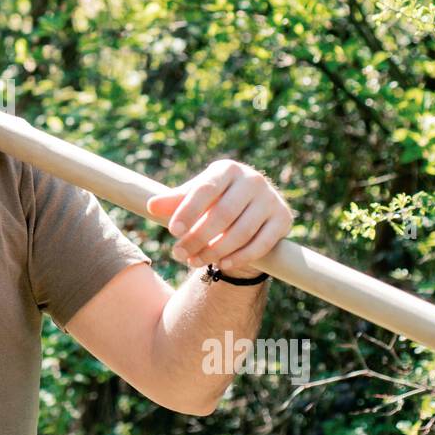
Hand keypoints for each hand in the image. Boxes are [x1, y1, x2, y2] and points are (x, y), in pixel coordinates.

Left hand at [145, 159, 294, 278]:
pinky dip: (240, 257)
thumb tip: (151, 206)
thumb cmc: (213, 203)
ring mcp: (271, 199)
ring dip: (215, 251)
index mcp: (227, 169)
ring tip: (194, 261)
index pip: (205, 189)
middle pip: (223, 214)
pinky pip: (261, 244)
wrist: (249, 215)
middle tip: (178, 254)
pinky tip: (220, 265)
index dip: (188, 211)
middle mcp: (252, 180)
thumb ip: (174, 202)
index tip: (173, 231)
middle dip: (198, 237)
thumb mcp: (194, 199)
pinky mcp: (283, 219)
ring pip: (241, 232)